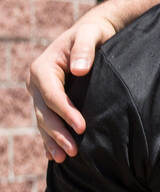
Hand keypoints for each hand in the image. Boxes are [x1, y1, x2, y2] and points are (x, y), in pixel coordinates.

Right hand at [26, 15, 116, 161]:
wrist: (91, 33)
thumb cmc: (92, 33)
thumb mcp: (90, 35)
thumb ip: (84, 49)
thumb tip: (79, 69)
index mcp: (43, 68)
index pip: (52, 95)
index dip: (65, 112)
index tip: (82, 127)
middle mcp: (36, 82)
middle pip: (44, 112)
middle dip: (58, 132)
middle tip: (74, 151)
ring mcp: (40, 93)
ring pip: (43, 120)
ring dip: (52, 140)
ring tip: (64, 158)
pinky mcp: (47, 100)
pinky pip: (46, 121)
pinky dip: (49, 138)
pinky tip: (54, 155)